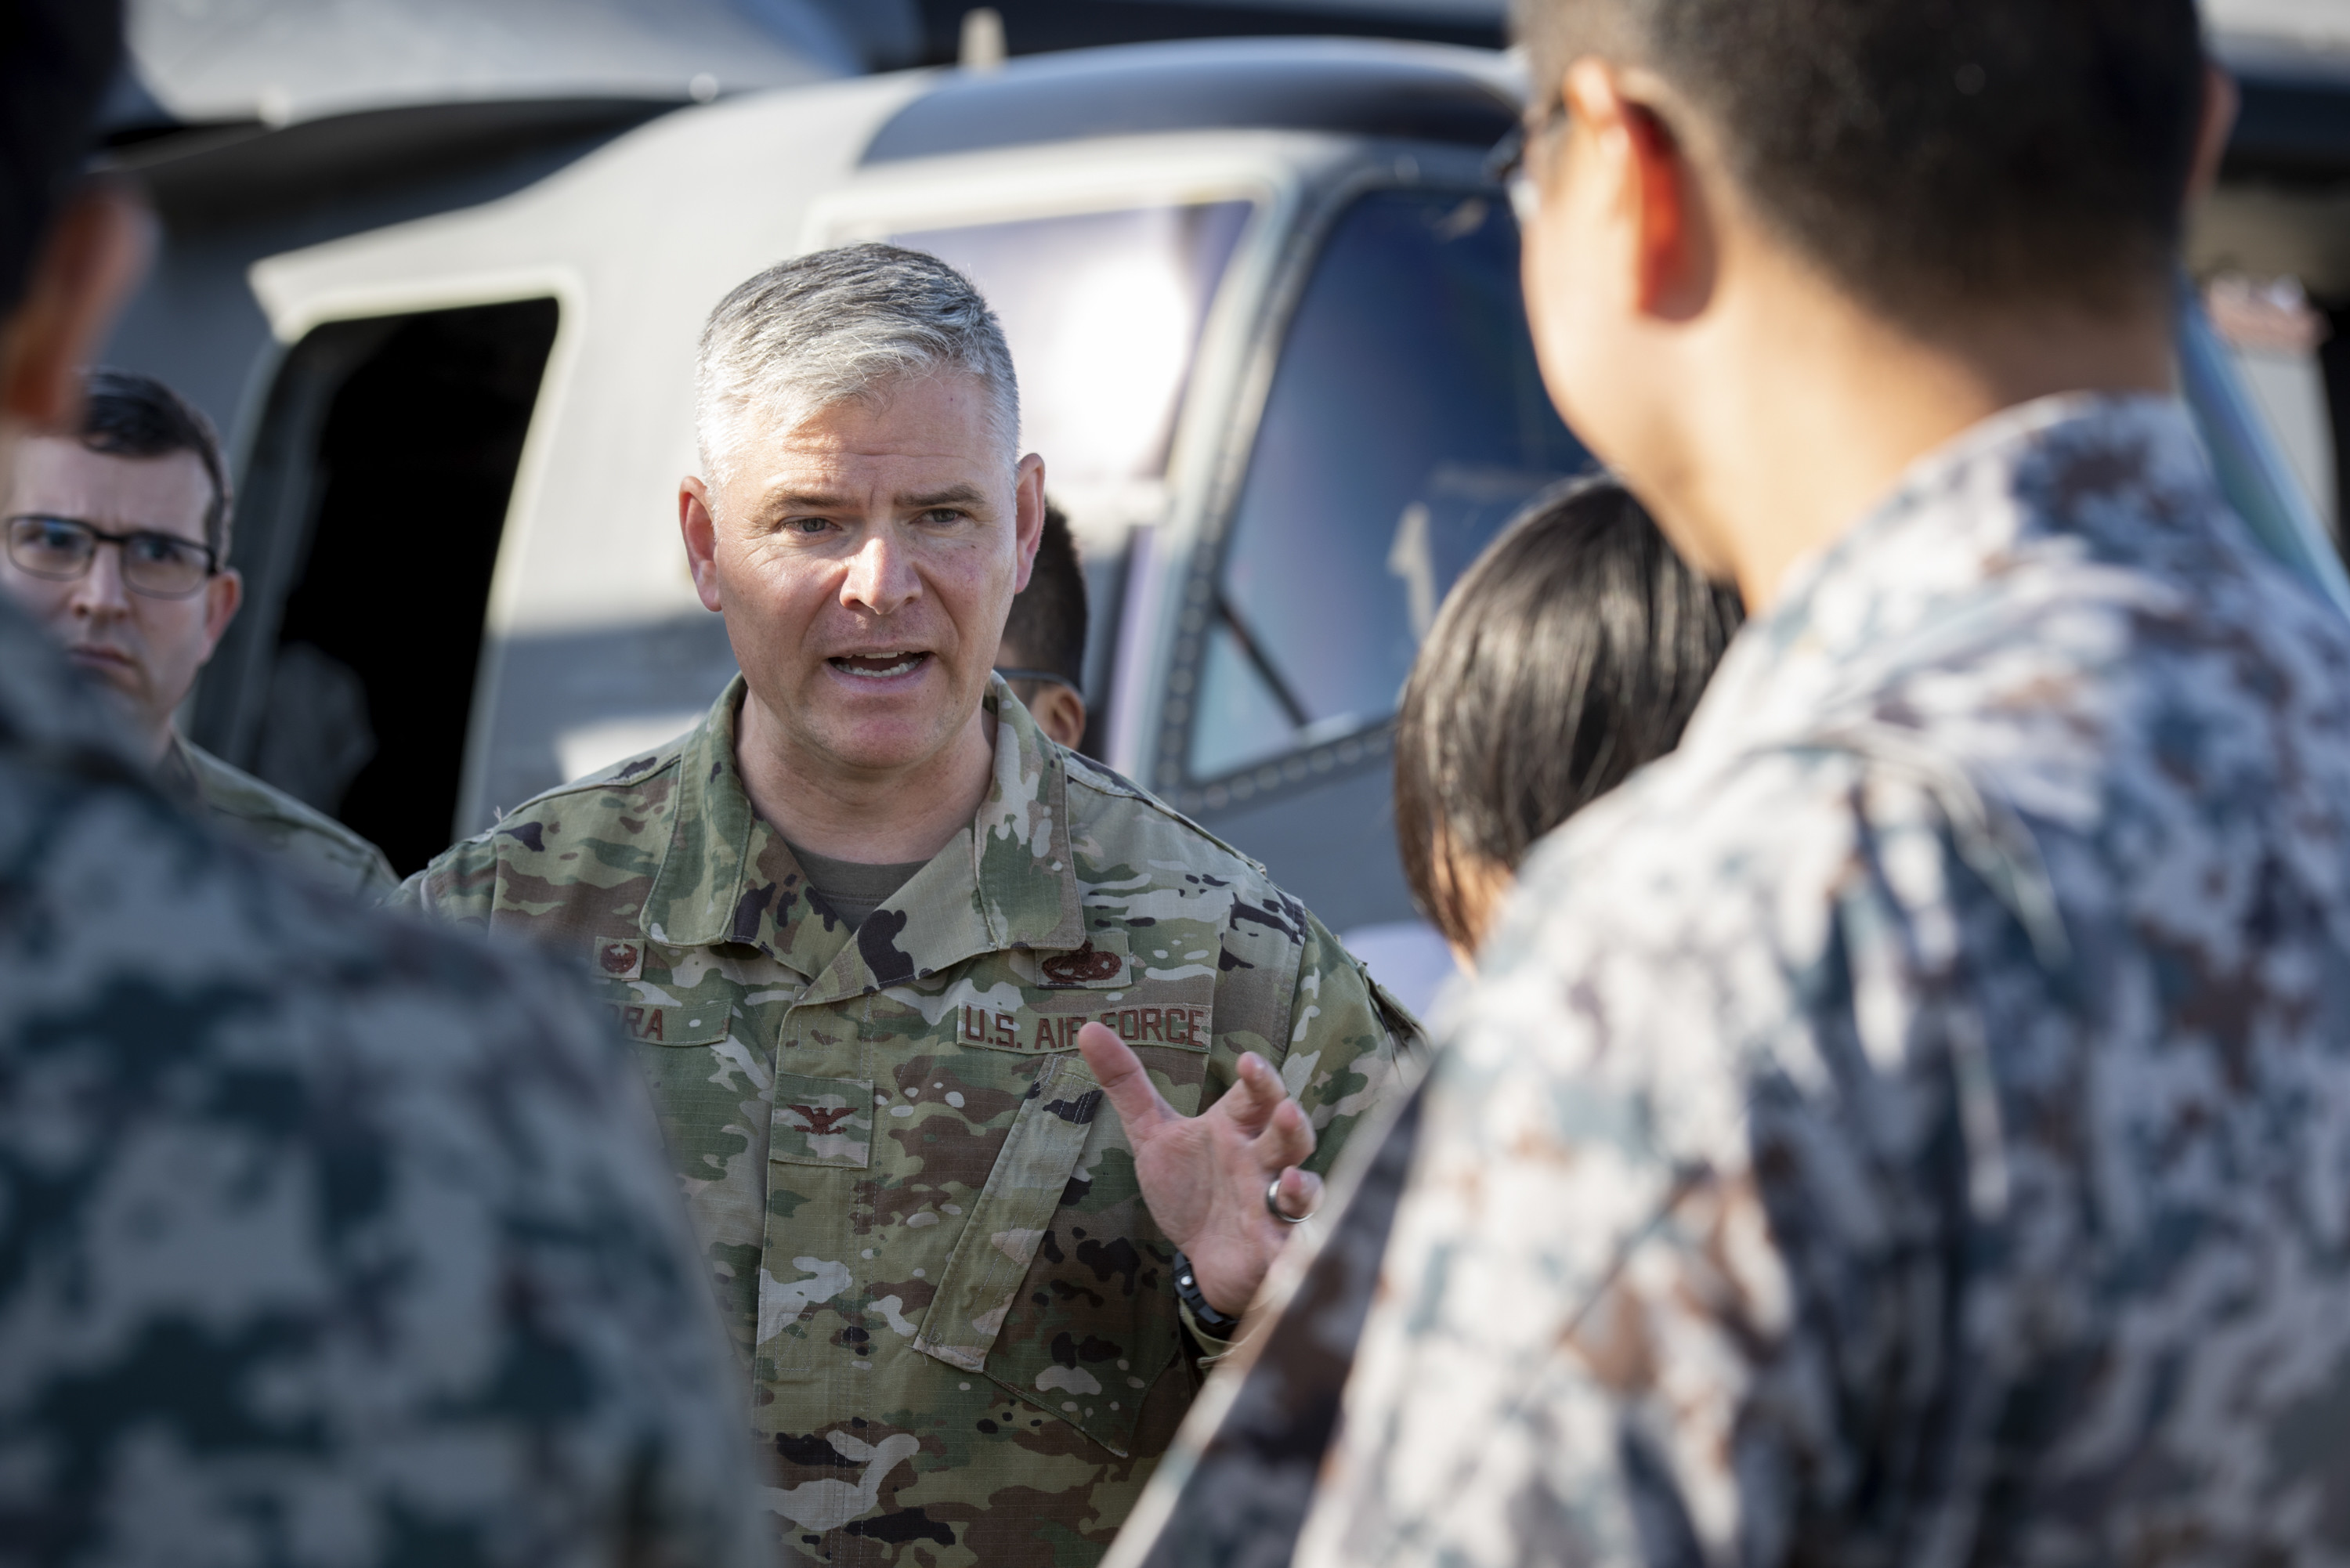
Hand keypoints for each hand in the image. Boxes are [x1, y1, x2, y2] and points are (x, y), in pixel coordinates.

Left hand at [1076, 1022, 1320, 1317]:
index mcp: (1236, 1128)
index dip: (1257, 1078)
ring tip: (1288, 1178)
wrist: (1204, 1260)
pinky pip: (1296, 1242)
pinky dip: (1296, 1244)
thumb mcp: (1153, 1137)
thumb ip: (1127, 1084)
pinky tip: (1285, 1242)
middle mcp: (1262, 1160)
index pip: (1254, 1095)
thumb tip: (1087, 1028)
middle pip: (1289, 1134)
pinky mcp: (1280, 1247)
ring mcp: (1275, 1203)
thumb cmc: (1189, 1190)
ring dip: (1301, 1185)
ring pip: (1303, 1187)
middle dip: (1290, 1122)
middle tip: (1283, 1109)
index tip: (1247, 1061)